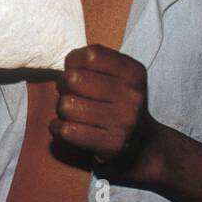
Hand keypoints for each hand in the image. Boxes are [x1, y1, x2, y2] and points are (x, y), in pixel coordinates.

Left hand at [51, 45, 163, 183]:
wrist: (143, 145)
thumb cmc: (119, 104)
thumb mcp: (119, 76)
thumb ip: (95, 63)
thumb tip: (66, 64)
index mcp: (133, 72)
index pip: (90, 55)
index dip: (74, 62)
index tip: (77, 72)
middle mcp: (132, 95)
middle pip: (73, 79)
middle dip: (64, 86)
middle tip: (72, 94)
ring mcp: (124, 122)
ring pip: (66, 105)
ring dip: (61, 109)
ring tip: (73, 113)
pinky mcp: (111, 145)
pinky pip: (66, 130)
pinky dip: (57, 128)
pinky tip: (66, 128)